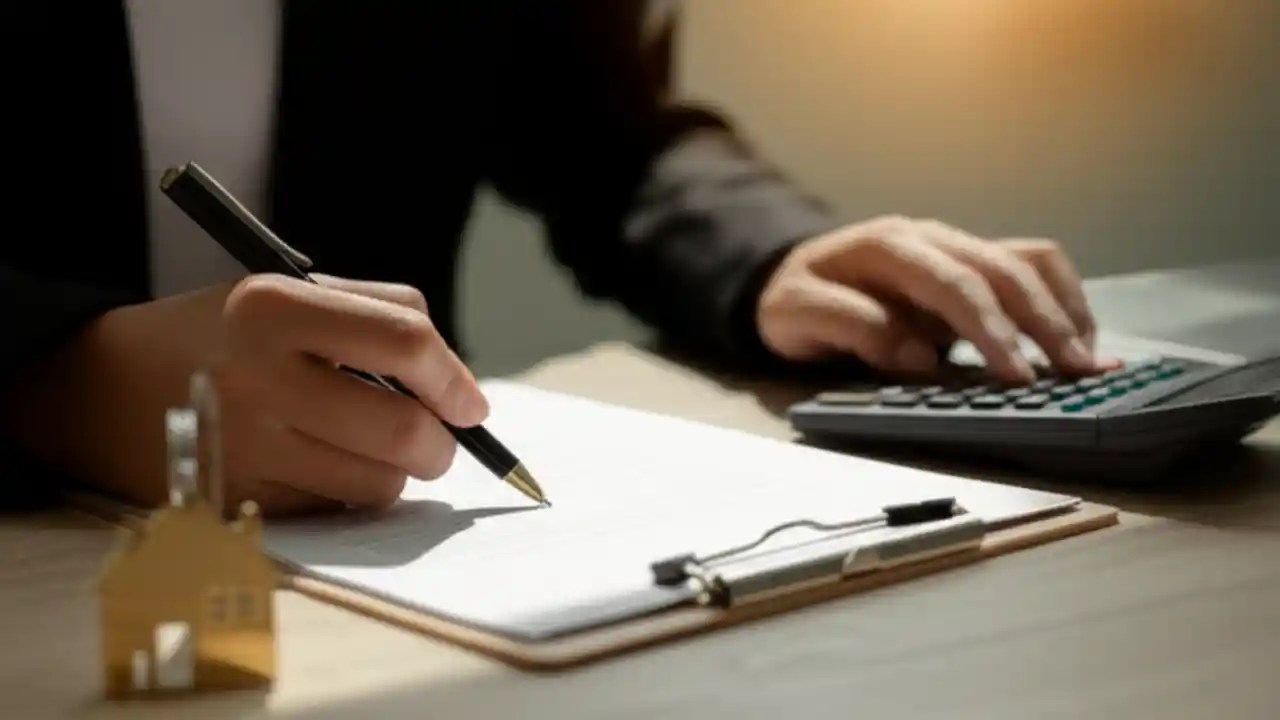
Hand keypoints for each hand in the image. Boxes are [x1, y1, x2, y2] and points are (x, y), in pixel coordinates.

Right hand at [9, 273, 486, 515]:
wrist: (100, 388)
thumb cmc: (221, 335)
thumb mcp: (285, 291)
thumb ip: (377, 315)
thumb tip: (459, 382)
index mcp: (275, 306)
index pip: (404, 341)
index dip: (454, 378)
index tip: (472, 404)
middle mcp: (258, 376)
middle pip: (404, 431)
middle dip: (441, 445)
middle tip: (436, 441)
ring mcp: (243, 445)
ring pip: (377, 484)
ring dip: (397, 473)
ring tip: (374, 449)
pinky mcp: (233, 499)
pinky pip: (333, 509)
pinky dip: (347, 493)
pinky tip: (320, 465)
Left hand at [756, 215, 1112, 382]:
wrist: (788, 273)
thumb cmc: (794, 299)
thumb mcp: (795, 316)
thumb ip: (850, 327)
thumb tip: (918, 356)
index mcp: (889, 246)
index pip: (955, 285)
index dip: (991, 329)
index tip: (1018, 375)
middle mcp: (931, 237)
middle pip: (1004, 270)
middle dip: (1044, 323)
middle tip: (1075, 374)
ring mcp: (956, 245)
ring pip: (1027, 262)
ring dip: (1063, 309)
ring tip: (1086, 360)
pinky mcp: (971, 260)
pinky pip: (1031, 264)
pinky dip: (1060, 296)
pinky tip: (1075, 337)